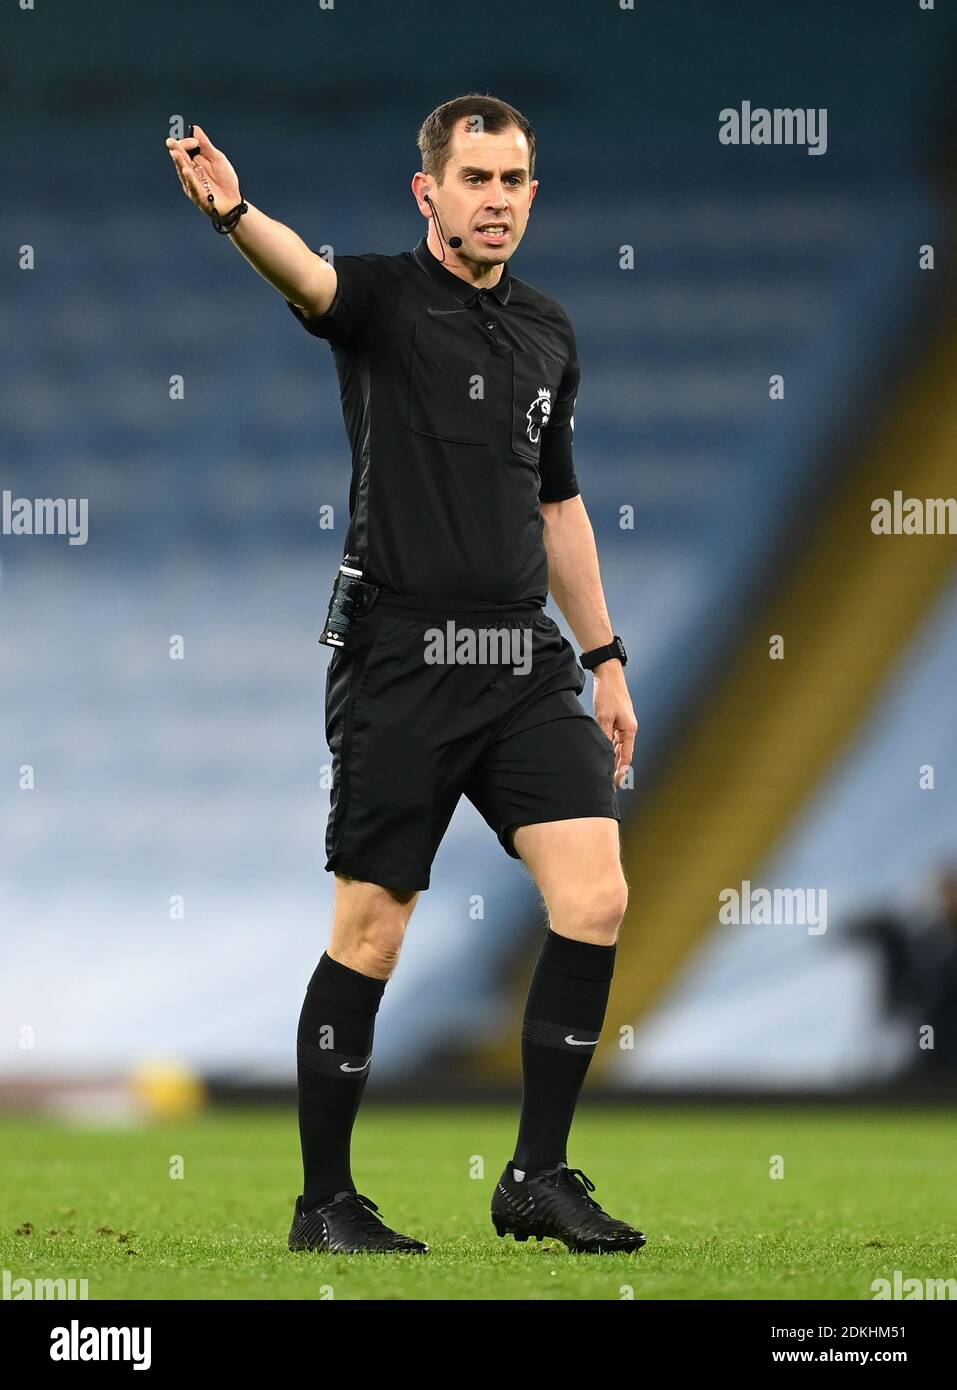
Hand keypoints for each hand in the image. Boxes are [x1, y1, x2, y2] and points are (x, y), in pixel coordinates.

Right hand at [165, 124, 241, 219]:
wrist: (233, 201)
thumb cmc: (225, 180)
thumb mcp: (217, 158)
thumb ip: (205, 145)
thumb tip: (195, 128)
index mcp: (194, 162)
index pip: (185, 149)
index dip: (187, 143)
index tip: (195, 142)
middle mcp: (190, 172)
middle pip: (181, 160)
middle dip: (177, 150)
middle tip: (170, 142)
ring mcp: (192, 184)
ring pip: (184, 172)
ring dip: (180, 162)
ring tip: (176, 153)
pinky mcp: (197, 196)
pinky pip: (193, 186)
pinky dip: (190, 178)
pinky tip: (187, 170)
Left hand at [592, 664, 637, 788]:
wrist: (608, 675)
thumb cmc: (608, 694)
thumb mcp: (603, 717)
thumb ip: (604, 735)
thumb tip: (602, 752)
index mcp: (629, 730)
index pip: (626, 757)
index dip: (621, 771)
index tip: (615, 784)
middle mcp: (628, 729)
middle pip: (623, 754)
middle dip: (616, 768)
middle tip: (607, 783)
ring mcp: (622, 724)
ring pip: (617, 747)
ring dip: (612, 758)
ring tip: (603, 772)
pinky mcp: (616, 720)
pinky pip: (613, 738)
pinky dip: (608, 747)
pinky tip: (601, 754)